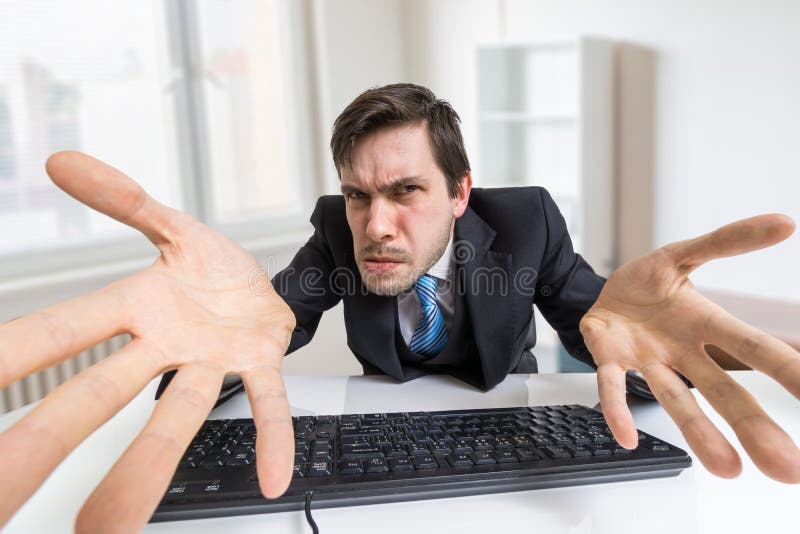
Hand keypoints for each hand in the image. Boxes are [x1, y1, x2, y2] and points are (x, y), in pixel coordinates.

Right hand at [0, 152, 296, 530]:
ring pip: (173, 416)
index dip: (12, 356)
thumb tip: (61, 161)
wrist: (267, 286)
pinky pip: (265, 404)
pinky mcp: (258, 364)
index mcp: (133, 309)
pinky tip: (271, 479)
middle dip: (46, 441)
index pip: (59, 334)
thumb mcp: (172, 226)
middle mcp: (162, 346)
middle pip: (96, 395)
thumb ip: (123, 199)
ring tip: (108, 526)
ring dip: (144, 468)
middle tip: (2, 493)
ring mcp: (209, 361)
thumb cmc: (212, 269)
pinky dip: (270, 439)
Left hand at [580, 213, 799, 481]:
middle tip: (788, 468)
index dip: (784, 369)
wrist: (600, 291)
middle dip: (752, 426)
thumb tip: (784, 222)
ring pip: (675, 399)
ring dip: (699, 433)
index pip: (752, 348)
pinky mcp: (611, 360)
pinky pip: (614, 387)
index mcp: (707, 324)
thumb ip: (726, 241)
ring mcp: (647, 360)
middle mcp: (683, 352)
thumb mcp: (683, 255)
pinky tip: (628, 438)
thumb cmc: (648, 283)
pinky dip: (619, 410)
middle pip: (722, 390)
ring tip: (728, 470)